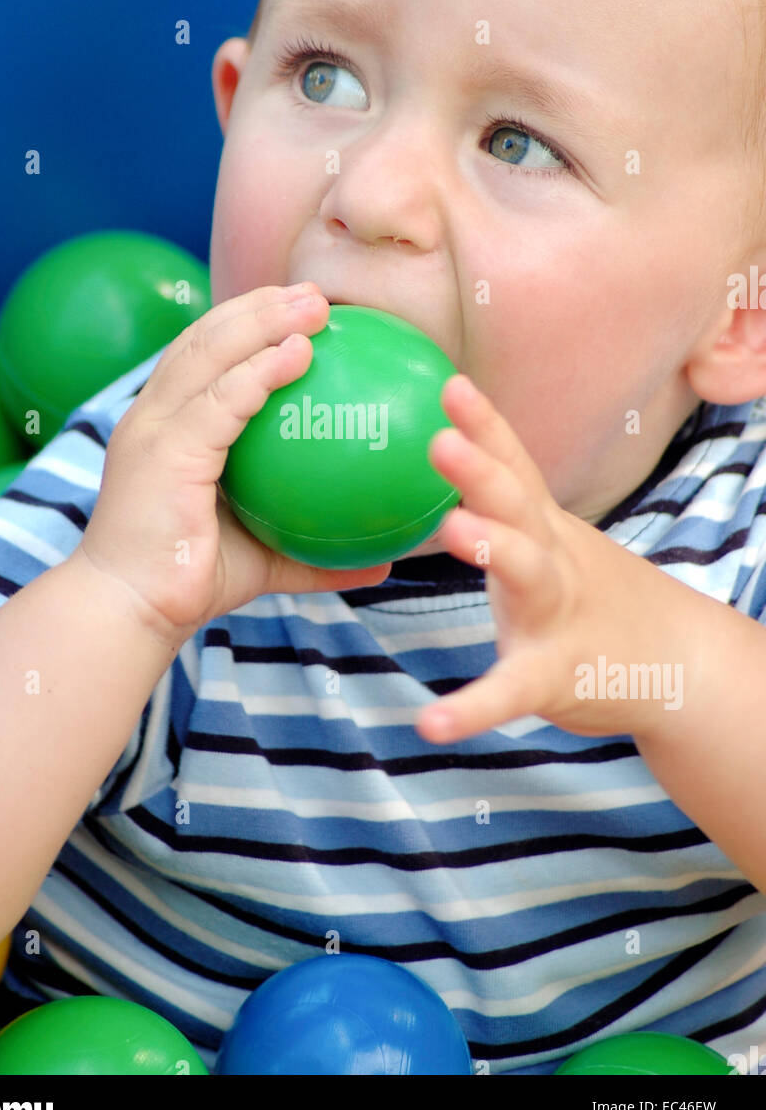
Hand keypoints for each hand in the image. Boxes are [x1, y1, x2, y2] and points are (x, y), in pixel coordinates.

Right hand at [73, 284, 390, 650]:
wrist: (130, 612)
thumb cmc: (188, 584)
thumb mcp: (263, 560)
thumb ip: (315, 553)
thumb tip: (382, 564)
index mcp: (167, 427)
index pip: (203, 355)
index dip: (248, 323)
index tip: (301, 311)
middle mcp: (152, 416)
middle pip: (205, 337)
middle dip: (260, 306)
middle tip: (317, 295)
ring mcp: (153, 429)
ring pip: (209, 352)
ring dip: (264, 321)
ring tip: (314, 306)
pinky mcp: (163, 452)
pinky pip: (220, 400)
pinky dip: (260, 371)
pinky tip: (300, 354)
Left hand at [416, 375, 687, 743]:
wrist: (679, 665)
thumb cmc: (594, 596)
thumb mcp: (551, 540)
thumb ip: (502, 505)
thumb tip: (442, 457)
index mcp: (544, 527)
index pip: (513, 465)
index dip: (485, 425)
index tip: (451, 385)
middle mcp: (552, 559)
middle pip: (517, 505)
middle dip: (481, 469)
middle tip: (441, 440)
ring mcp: (557, 615)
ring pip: (526, 574)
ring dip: (492, 546)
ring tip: (452, 528)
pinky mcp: (554, 675)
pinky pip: (509, 691)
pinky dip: (471, 709)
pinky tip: (430, 725)